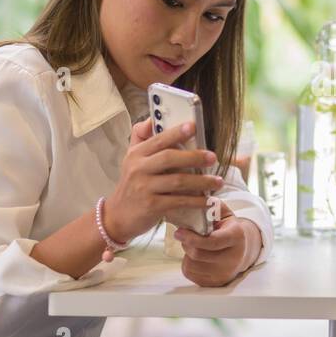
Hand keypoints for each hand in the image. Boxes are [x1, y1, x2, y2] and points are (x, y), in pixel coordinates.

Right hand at [103, 119, 224, 242]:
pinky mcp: (152, 206)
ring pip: (178, 181)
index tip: (193, 126)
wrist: (117, 217)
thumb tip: (151, 119)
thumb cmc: (131, 186)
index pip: (158, 140)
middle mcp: (139, 169)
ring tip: (218, 181)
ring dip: (201, 181)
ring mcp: (144, 188)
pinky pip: (179, 201)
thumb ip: (140, 138)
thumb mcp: (131, 160)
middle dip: (194, 157)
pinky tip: (207, 200)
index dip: (176, 132)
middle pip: (169, 158)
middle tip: (213, 157)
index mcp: (136, 155)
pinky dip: (196, 201)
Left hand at [175, 201, 261, 286]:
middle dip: (187, 243)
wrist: (242, 249)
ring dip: (187, 253)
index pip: (212, 242)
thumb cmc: (227, 228)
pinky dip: (188, 263)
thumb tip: (192, 196)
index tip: (178, 231)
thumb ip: (209, 204)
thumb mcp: (223, 213)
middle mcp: (233, 258)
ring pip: (192, 264)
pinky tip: (196, 256)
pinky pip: (190, 273)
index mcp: (236, 237)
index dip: (192, 237)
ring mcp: (225, 273)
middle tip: (184, 235)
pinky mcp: (215, 282)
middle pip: (198, 254)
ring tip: (193, 245)